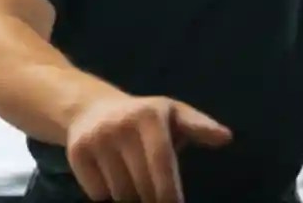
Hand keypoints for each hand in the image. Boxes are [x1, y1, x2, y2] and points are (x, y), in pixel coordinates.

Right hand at [65, 95, 232, 201]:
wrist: (90, 108)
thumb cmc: (143, 117)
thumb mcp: (172, 113)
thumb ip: (199, 127)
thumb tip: (226, 137)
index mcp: (149, 115)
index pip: (162, 161)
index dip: (169, 190)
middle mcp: (121, 125)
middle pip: (142, 183)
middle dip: (152, 199)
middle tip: (156, 199)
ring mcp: (96, 139)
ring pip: (121, 193)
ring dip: (131, 198)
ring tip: (134, 183)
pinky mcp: (76, 153)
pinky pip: (98, 193)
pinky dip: (107, 195)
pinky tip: (111, 178)